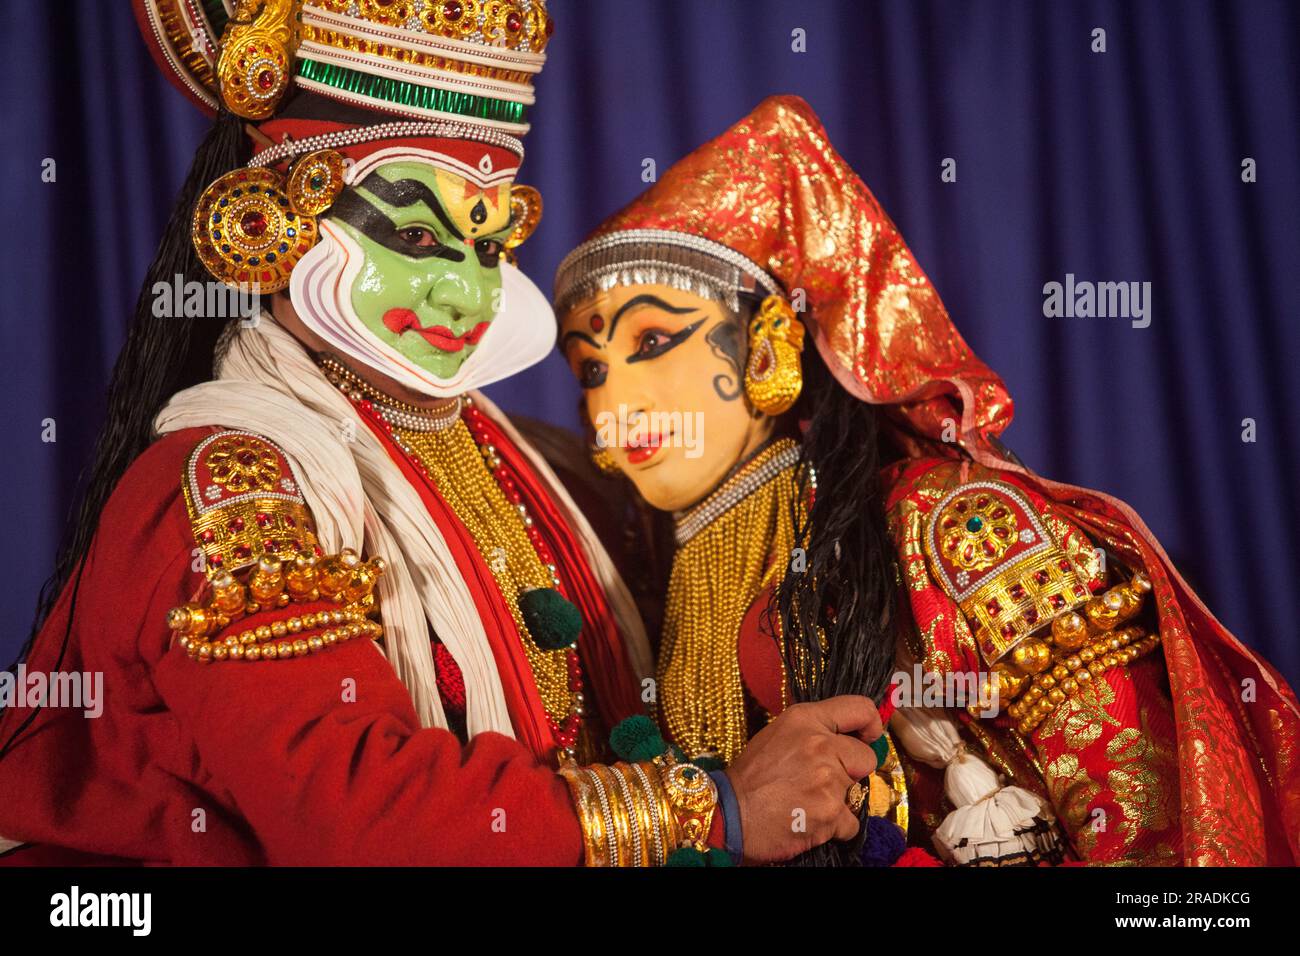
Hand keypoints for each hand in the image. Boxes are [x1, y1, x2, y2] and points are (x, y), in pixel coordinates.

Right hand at [724, 695, 881, 863]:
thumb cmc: (751, 776)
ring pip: (858, 793)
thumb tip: (848, 737)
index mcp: (806, 719)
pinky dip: (835, 827)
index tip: (868, 736)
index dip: (871, 724)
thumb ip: (813, 731)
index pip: (860, 708)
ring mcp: (828, 780)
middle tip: (825, 781)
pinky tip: (811, 821)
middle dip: (852, 771)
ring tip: (809, 802)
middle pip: (866, 757)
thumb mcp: (778, 733)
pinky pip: (851, 822)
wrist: (730, 814)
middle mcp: (820, 744)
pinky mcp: (831, 813)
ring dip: (839, 801)